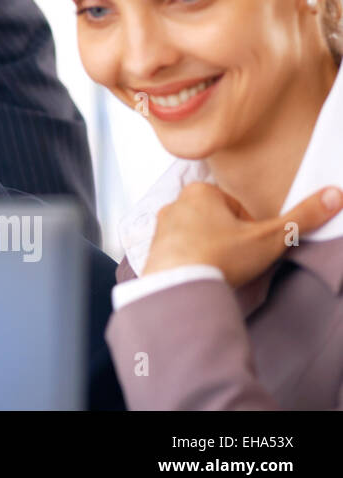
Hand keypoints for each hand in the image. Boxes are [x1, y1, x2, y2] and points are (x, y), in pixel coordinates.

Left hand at [143, 182, 342, 286]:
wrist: (178, 286)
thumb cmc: (220, 257)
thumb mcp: (270, 237)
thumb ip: (302, 217)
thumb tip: (335, 195)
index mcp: (200, 191)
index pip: (238, 208)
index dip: (251, 231)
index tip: (250, 247)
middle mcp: (175, 204)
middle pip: (217, 222)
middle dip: (230, 241)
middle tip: (235, 261)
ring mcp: (161, 227)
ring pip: (199, 237)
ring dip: (212, 251)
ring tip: (218, 269)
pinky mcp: (153, 249)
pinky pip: (181, 253)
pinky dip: (193, 263)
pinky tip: (201, 275)